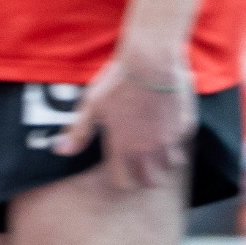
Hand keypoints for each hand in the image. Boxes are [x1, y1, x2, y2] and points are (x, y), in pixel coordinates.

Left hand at [54, 57, 195, 190]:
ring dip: (164, 159)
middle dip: (144, 175)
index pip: (124, 182)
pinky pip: (183, 142)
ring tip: (154, 144)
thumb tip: (60, 151)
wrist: (151, 62)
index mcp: (124, 148)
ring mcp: (171, 139)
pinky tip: (167, 125)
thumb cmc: (117, 82)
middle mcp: (150, 150)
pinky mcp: (186, 126)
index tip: (118, 168)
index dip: (120, 178)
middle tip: (138, 161)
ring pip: (172, 164)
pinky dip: (176, 139)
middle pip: (152, 180)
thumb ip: (78, 132)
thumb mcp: (91, 105)